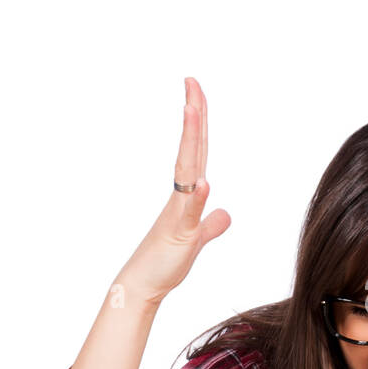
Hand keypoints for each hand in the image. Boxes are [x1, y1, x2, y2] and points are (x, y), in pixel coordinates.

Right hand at [119, 77, 231, 303]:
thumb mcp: (196, 240)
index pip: (197, 151)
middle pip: (192, 149)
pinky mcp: (178, 233)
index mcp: (188, 195)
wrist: (143, 287)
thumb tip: (224, 214)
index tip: (195, 92)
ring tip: (192, 110)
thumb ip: (211, 224)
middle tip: (191, 81)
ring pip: (187, 170)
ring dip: (191, 140)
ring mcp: (178, 212)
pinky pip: (189, 212)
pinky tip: (204, 182)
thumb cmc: (164, 264)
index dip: (199, 122)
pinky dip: (196, 197)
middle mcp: (181, 196)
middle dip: (193, 114)